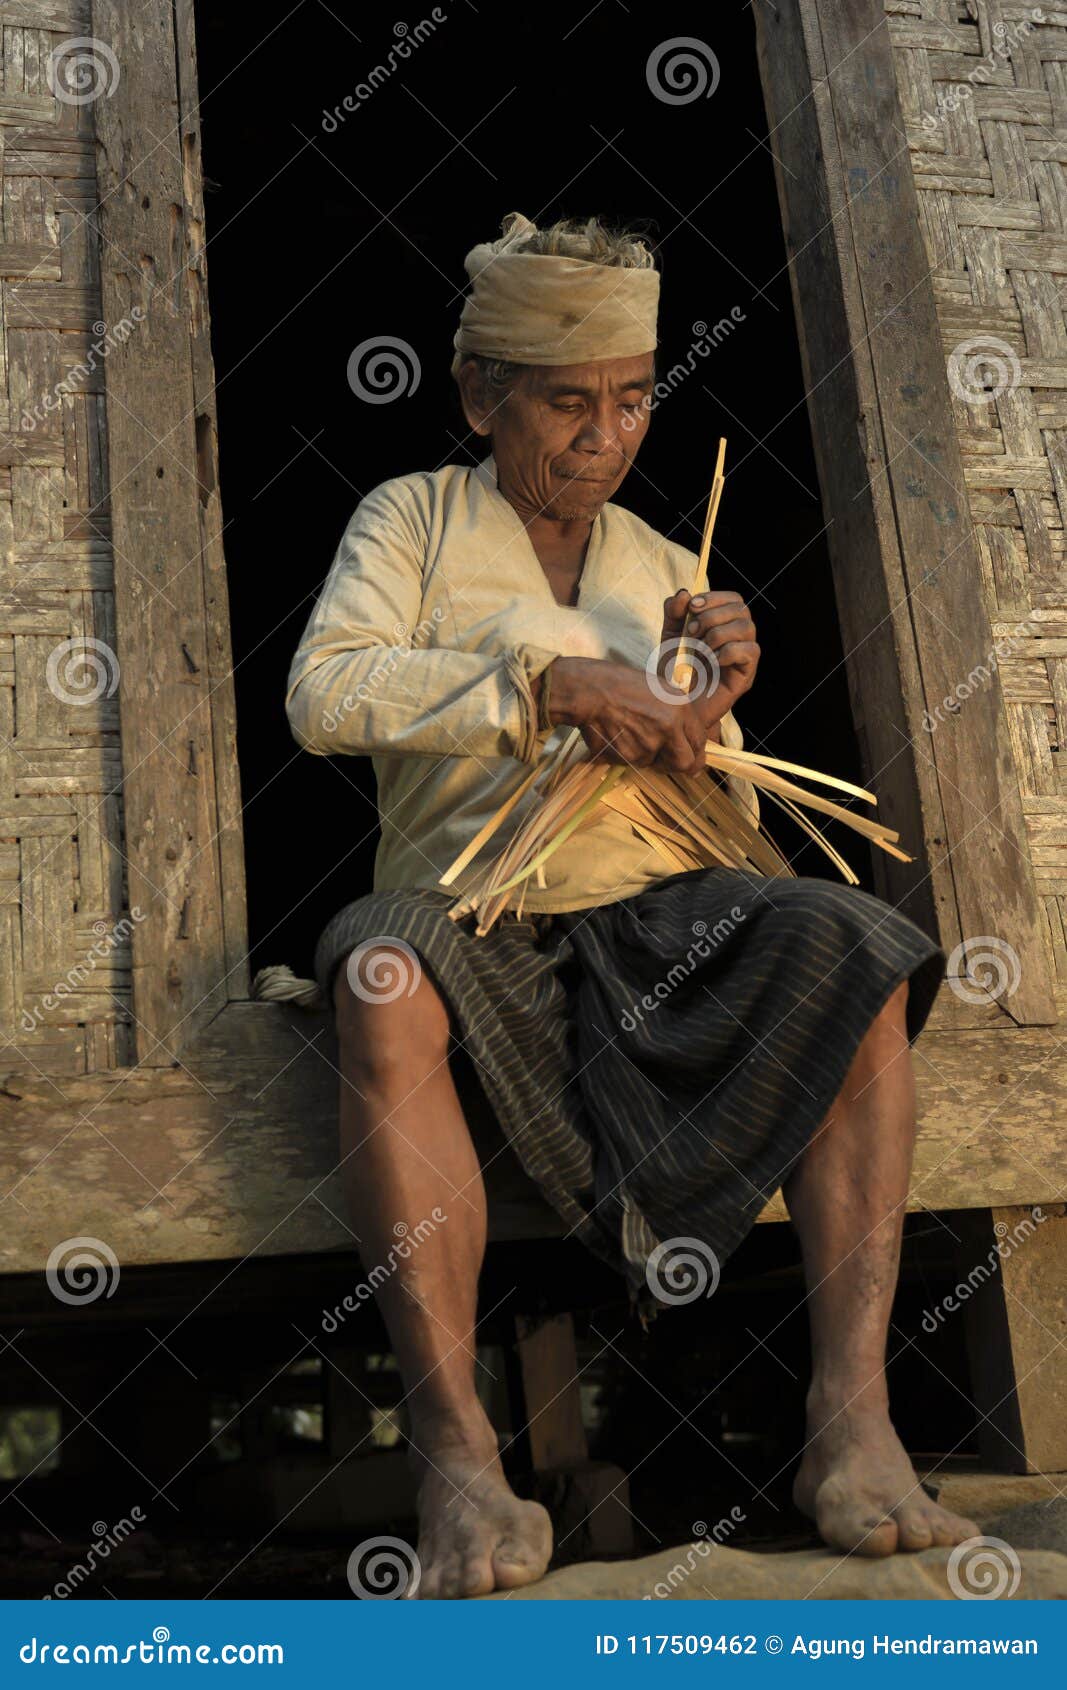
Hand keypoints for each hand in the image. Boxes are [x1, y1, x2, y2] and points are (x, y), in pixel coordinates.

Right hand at [545, 655, 711, 774]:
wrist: (588, 690)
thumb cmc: (620, 683)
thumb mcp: (658, 689)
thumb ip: (677, 714)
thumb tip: (686, 738)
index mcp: (680, 708)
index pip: (699, 742)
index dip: (695, 754)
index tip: (690, 759)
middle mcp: (669, 728)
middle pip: (684, 763)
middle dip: (676, 765)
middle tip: (666, 761)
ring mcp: (648, 744)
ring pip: (653, 763)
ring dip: (644, 755)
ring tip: (628, 732)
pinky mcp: (628, 756)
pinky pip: (631, 763)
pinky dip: (625, 754)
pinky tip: (616, 735)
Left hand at [659, 588, 758, 717]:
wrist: (674, 709)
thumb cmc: (675, 674)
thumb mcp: (669, 638)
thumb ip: (674, 613)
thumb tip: (686, 593)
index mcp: (724, 626)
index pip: (733, 599)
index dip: (714, 597)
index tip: (692, 606)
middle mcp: (738, 639)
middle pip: (741, 609)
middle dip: (712, 616)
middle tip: (691, 632)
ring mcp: (744, 658)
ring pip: (747, 627)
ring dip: (718, 633)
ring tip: (699, 649)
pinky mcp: (746, 676)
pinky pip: (750, 651)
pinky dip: (728, 651)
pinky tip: (711, 662)